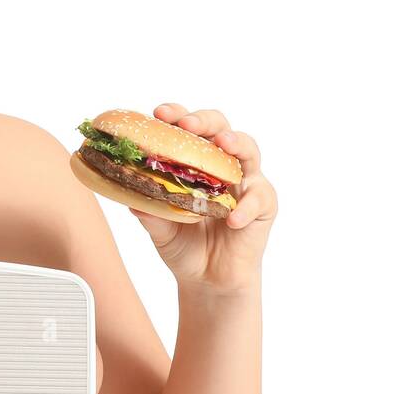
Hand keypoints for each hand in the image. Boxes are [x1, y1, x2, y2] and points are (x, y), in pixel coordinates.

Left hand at [128, 102, 276, 294]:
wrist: (207, 280)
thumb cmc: (184, 245)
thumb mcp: (160, 229)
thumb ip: (150, 212)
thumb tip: (129, 197)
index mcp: (195, 162)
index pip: (187, 130)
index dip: (176, 116)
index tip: (158, 113)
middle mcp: (222, 165)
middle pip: (220, 127)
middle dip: (204, 121)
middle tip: (187, 125)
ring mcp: (246, 182)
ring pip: (249, 150)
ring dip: (236, 143)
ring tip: (223, 144)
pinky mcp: (263, 205)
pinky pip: (259, 198)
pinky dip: (245, 206)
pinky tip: (232, 218)